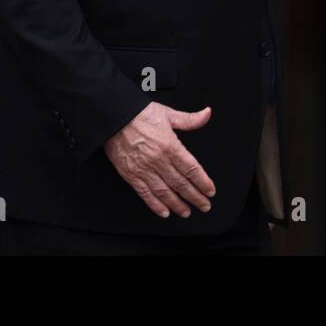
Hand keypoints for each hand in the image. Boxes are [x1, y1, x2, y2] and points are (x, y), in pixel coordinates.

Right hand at [104, 102, 216, 218]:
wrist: (114, 118)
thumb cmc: (140, 114)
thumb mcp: (168, 114)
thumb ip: (189, 119)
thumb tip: (206, 114)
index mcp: (170, 146)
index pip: (192, 169)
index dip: (203, 182)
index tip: (210, 190)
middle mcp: (159, 161)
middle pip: (181, 184)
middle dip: (195, 197)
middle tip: (204, 205)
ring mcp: (144, 170)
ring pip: (164, 192)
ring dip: (177, 204)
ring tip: (186, 212)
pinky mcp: (131, 175)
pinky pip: (145, 194)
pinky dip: (155, 205)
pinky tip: (164, 212)